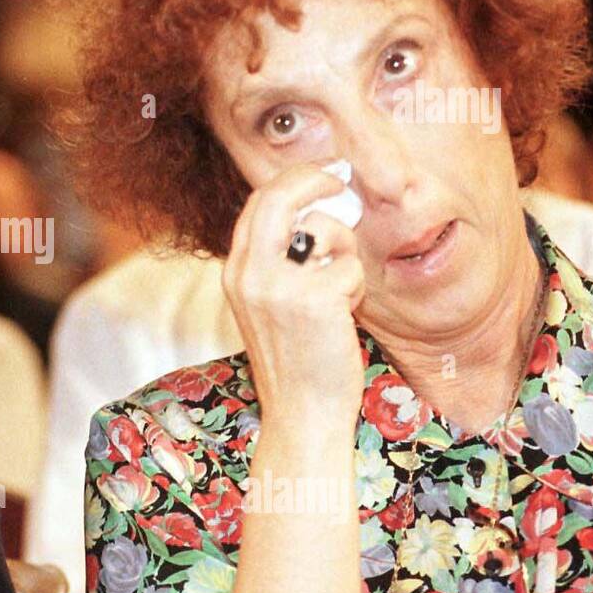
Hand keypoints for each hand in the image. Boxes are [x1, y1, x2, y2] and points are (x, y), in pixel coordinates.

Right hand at [221, 162, 366, 425]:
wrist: (302, 415)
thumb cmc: (298, 361)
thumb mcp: (271, 304)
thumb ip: (281, 260)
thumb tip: (315, 211)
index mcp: (236, 272)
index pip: (257, 204)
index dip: (292, 181)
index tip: (320, 178)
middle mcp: (248, 273)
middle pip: (279, 196)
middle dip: (315, 180)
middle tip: (340, 183)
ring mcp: (277, 285)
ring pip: (324, 229)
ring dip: (345, 252)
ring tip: (339, 292)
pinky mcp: (311, 299)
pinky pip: (349, 266)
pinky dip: (356, 287)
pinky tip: (344, 317)